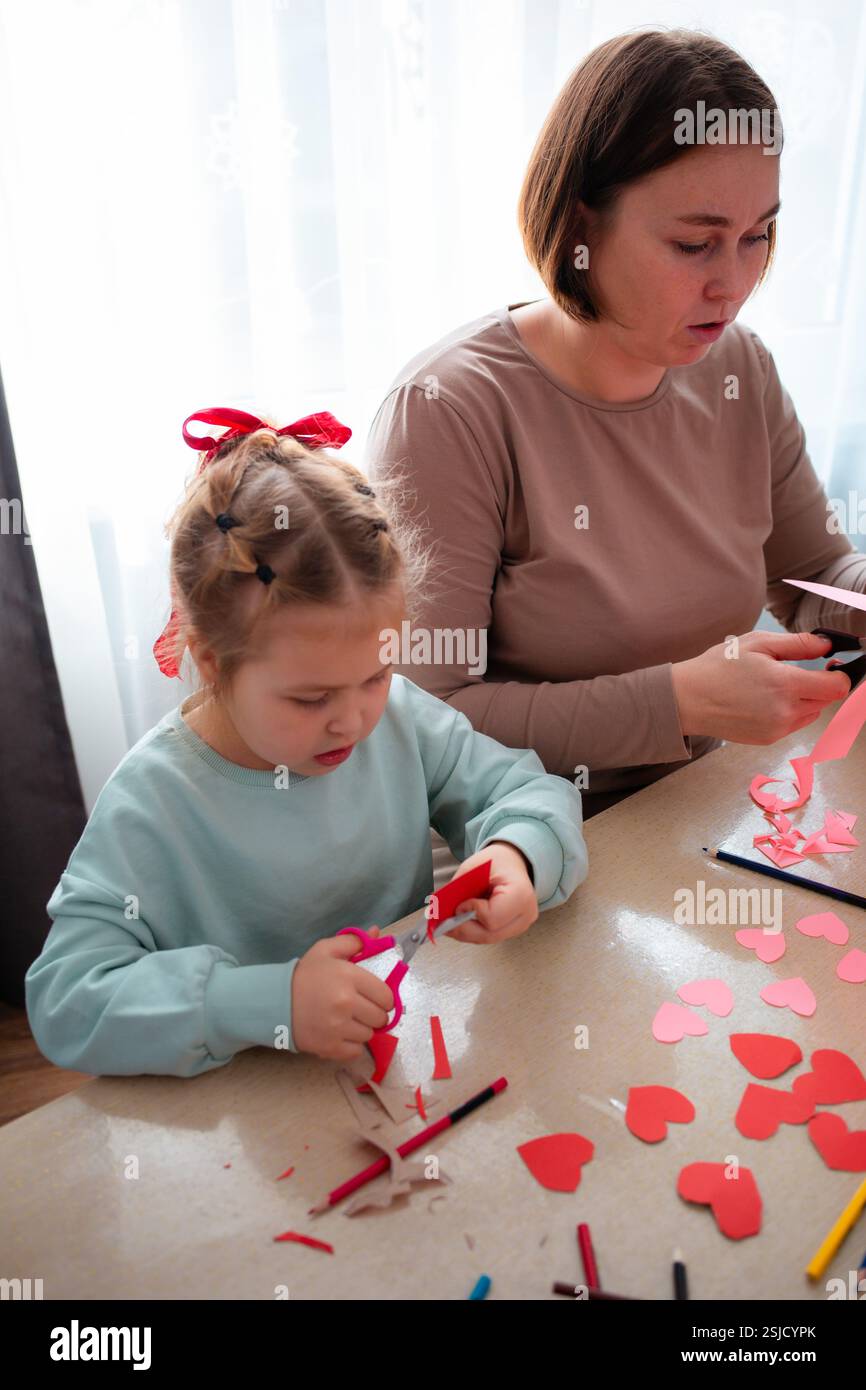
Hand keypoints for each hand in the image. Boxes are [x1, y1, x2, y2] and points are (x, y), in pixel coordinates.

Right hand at [291, 927, 393, 1059]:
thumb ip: (353, 941)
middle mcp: (347, 1004)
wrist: (276, 1001)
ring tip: (347, 1020)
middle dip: (374, 1013)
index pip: (386, 996)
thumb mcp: (325, 950)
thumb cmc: (304, 975)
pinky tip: (341, 1034)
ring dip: (362, 1029)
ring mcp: (338, 1028)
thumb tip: (376, 932)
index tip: (373, 997)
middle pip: (381, 1018)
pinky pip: (356, 1051)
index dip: (383, 997)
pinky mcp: (329, 1048)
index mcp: (349, 977)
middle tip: (360, 1009)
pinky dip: (352, 1045)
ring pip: (369, 1035)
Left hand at [439, 842, 537, 944]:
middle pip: (489, 934)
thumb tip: (439, 911)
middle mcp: (525, 913)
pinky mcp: (514, 929)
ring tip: (447, 924)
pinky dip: (472, 932)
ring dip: (465, 933)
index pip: (492, 917)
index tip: (460, 904)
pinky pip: (490, 936)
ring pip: (488, 938)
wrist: (512, 863)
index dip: (472, 913)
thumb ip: (458, 890)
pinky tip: (460, 924)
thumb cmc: (497, 862)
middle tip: (442, 923)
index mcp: (520, 893)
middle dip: (462, 929)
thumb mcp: (473, 868)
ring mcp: (521, 924)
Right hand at [672, 631, 850, 744]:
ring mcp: (777, 729)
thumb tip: (826, 644)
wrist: (687, 699)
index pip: (836, 687)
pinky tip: (764, 701)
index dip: (839, 675)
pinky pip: (792, 724)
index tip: (830, 666)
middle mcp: (785, 712)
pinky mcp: (768, 739)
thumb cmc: (717, 668)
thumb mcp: (757, 644)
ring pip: (811, 714)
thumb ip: (798, 644)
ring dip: (805, 700)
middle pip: (826, 701)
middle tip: (797, 672)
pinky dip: (788, 712)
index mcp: (784, 685)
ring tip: (776, 687)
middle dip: (819, 685)